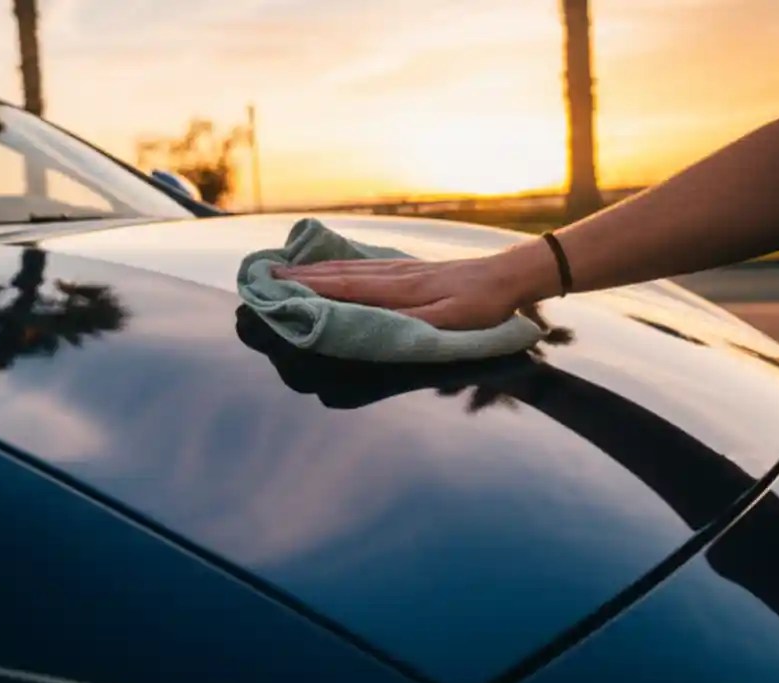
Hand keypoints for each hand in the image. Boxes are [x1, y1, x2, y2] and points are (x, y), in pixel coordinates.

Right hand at [273, 243, 555, 329]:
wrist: (511, 276)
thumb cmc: (484, 307)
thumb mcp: (451, 322)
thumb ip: (410, 321)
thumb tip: (368, 317)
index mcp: (401, 290)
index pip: (345, 287)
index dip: (309, 287)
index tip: (277, 286)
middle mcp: (394, 275)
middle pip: (340, 273)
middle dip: (302, 275)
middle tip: (266, 275)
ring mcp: (401, 268)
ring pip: (350, 266)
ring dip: (316, 268)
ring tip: (287, 268)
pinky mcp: (410, 268)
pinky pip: (365, 263)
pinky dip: (339, 264)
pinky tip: (331, 264)